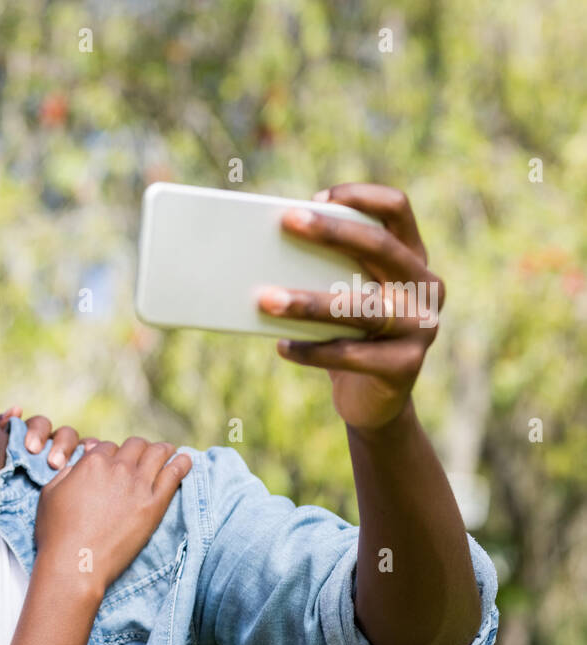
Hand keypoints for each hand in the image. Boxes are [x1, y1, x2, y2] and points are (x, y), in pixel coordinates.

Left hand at [0, 405, 99, 467]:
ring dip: (81, 455)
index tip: (31, 448)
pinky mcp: (79, 479)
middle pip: (66, 434)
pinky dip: (96, 463)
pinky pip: (93, 467)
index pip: (40, 425)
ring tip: (75, 469)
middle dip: (61, 446)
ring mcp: (69, 463)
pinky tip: (94, 469)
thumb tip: (16, 411)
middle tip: (53, 463)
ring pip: (83, 448)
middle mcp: (53, 447)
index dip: (38, 432)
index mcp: (32, 437)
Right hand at [34, 439, 190, 596]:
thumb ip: (66, 473)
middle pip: (135, 445)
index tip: (115, 464)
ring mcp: (138, 486)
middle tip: (142, 458)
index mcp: (92, 462)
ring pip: (158, 453)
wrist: (75, 564)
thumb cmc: (56, 533)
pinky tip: (185, 461)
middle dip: (137, 450)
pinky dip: (182, 464)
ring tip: (168, 453)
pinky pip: (174, 474)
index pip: (108, 446)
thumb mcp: (50, 495)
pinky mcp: (154, 505)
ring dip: (162, 451)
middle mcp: (118, 468)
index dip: (111, 454)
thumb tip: (79, 464)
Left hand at [256, 183, 444, 431]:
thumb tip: (266, 251)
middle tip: (287, 222)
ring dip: (309, 302)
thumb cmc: (348, 336)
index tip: (316, 197)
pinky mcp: (406, 366)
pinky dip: (311, 351)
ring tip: (266, 299)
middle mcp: (425, 287)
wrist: (374, 400)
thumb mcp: (343, 296)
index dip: (361, 197)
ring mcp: (422, 327)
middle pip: (380, 248)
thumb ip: (326, 272)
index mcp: (411, 259)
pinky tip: (281, 347)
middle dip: (332, 232)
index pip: (397, 210)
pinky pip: (351, 355)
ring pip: (360, 307)